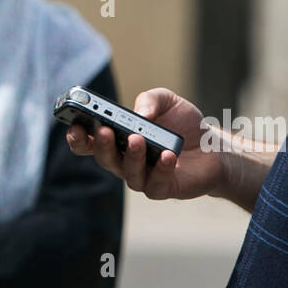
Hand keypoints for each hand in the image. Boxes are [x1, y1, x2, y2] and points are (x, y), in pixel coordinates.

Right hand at [65, 88, 224, 200]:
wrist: (213, 146)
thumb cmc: (183, 123)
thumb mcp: (167, 100)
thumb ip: (150, 99)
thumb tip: (139, 114)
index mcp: (117, 139)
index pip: (89, 142)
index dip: (77, 137)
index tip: (74, 127)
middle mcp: (124, 160)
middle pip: (104, 158)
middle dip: (101, 145)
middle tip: (105, 130)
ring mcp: (142, 177)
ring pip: (128, 173)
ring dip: (131, 156)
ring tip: (137, 139)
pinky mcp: (163, 188)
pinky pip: (156, 184)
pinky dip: (161, 169)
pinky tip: (167, 155)